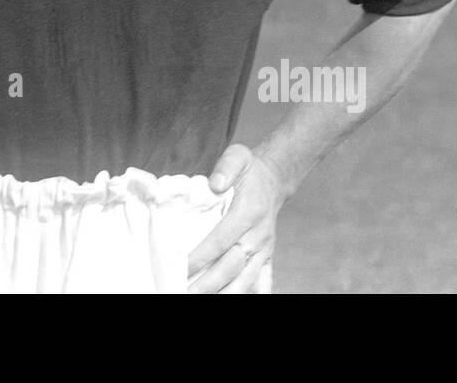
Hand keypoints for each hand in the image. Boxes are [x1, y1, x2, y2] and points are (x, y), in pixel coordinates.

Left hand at [187, 143, 286, 293]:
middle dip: (208, 283)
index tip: (182, 268)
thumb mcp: (237, 156)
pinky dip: (254, 293)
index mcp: (248, 213)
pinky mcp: (267, 256)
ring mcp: (264, 248)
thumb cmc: (249, 169)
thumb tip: (215, 184)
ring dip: (225, 292)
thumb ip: (226, 167)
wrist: (275, 179)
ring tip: (200, 299)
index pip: (221, 239)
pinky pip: (263, 279)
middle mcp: (258, 235)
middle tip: (184, 292)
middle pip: (231, 266)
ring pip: (246, 279)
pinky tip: (236, 298)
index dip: (201, 255)